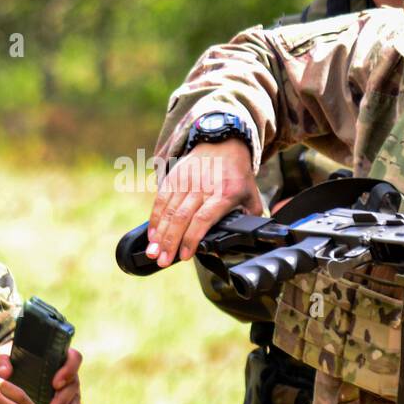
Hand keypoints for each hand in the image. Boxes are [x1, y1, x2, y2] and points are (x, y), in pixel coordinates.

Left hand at [0, 340, 83, 403]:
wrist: (12, 370)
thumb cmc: (10, 360)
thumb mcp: (3, 356)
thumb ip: (2, 361)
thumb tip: (4, 372)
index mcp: (58, 357)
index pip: (74, 359)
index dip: (68, 371)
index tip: (55, 384)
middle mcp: (67, 373)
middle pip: (73, 386)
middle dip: (62, 403)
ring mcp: (68, 389)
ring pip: (74, 402)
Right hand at [145, 139, 260, 266]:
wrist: (223, 142)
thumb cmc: (237, 175)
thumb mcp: (251, 195)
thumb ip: (249, 218)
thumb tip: (243, 240)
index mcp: (224, 194)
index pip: (203, 219)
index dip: (191, 238)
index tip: (185, 255)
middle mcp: (203, 187)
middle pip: (182, 218)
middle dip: (170, 242)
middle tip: (163, 261)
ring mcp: (186, 181)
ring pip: (168, 210)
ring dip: (159, 234)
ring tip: (153, 253)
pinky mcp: (174, 176)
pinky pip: (161, 199)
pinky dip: (154, 218)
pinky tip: (152, 235)